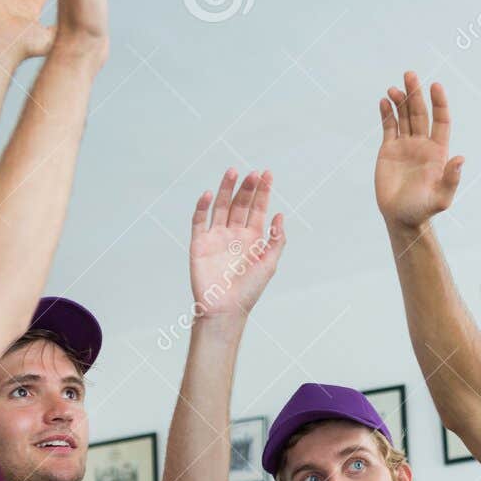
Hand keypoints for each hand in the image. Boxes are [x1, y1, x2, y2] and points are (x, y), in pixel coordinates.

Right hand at [188, 170, 285, 318]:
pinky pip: (200, 221)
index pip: (257, 209)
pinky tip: (209, 194)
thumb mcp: (270, 264)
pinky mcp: (199, 243)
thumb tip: (280, 215)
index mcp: (253, 238)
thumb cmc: (249, 291)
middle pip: (240, 204)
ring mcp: (216, 237)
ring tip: (232, 172)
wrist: (225, 309)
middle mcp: (235, 234)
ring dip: (226, 189)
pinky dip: (203, 207)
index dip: (262, 191)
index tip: (267, 173)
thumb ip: (276, 240)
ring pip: (221, 206)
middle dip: (247, 188)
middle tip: (253, 173)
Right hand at [375, 71, 461, 230]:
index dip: (439, 103)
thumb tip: (461, 158)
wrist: (401, 217)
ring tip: (394, 88)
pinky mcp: (389, 150)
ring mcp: (405, 145)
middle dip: (415, 94)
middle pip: (420, 113)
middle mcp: (422, 144)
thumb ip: (451, 179)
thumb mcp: (441, 198)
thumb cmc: (423, 210)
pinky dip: (387, 113)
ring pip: (404, 116)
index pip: (440, 121)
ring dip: (400, 100)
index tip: (435, 86)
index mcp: (437, 151)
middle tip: (410, 75)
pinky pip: (389, 127)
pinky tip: (384, 101)